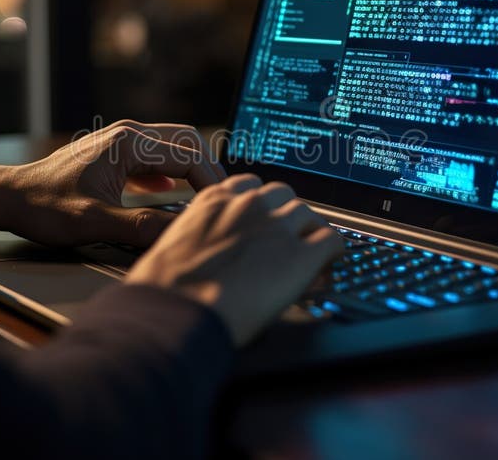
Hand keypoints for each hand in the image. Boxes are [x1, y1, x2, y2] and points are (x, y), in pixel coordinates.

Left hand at [0, 120, 225, 247]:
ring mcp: (121, 139)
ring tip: (206, 199)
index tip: (224, 208)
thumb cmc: (45, 207)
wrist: (8, 196)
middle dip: (210, 170)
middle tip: (223, 201)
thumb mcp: (95, 223)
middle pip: (189, 142)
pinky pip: (156, 154)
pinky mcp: (115, 151)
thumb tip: (183, 234)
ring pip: (174, 145)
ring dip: (193, 169)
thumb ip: (142, 227)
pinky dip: (173, 170)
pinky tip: (173, 192)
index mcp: (130, 143)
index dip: (213, 183)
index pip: (190, 157)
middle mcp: (129, 132)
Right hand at [125, 174, 343, 345]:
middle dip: (285, 215)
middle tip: (286, 237)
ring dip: (308, 230)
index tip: (262, 219)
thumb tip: (213, 253)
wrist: (178, 310)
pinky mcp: (300, 254)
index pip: (248, 186)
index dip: (259, 205)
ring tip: (310, 250)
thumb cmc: (165, 291)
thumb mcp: (177, 247)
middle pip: (282, 195)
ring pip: (307, 214)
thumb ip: (202, 237)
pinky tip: (329, 263)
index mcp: (215, 200)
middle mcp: (248, 205)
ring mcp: (277, 226)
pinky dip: (332, 251)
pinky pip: (330, 241)